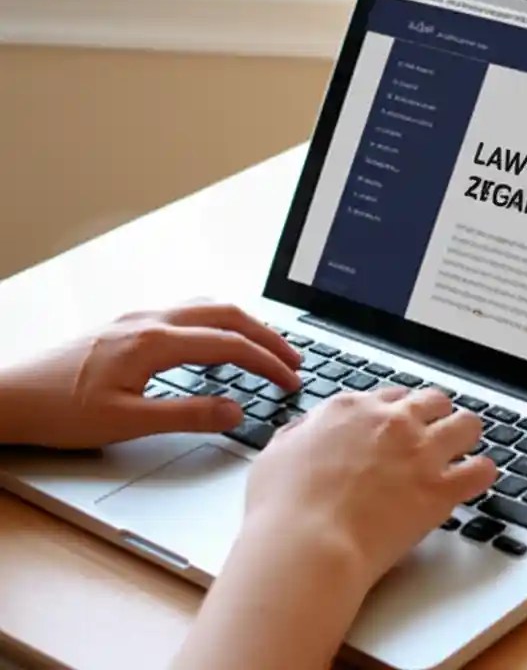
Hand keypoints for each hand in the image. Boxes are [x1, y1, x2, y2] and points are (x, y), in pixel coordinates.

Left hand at [0, 300, 300, 448]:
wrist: (5, 397)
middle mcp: (148, 321)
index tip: (291, 380)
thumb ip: (188, 415)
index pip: (230, 345)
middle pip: (226, 314)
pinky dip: (215, 324)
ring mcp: (136, 320)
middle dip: (266, 335)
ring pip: (205, 307)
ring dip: (242, 324)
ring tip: (265, 348)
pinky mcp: (125, 327)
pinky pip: (185, 313)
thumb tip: (236, 411)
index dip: (268, 363)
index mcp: (154, 342)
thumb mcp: (127, 423)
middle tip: (293, 359)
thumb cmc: (57, 411)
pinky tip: (214, 346)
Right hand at [173, 387, 496, 669]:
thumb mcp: (276, 454)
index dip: (400, 412)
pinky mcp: (441, 487)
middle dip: (436, 417)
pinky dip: (481, 474)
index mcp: (351, 409)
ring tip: (462, 452)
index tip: (402, 426)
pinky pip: (482, 469)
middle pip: (434, 401)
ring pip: (467, 424)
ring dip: (465, 437)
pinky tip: (473, 482)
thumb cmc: (283, 508)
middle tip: (434, 436)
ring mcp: (421, 452)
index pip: (393, 397)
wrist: (306, 543)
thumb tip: (307, 430)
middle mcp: (392, 422)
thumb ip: (299, 435)